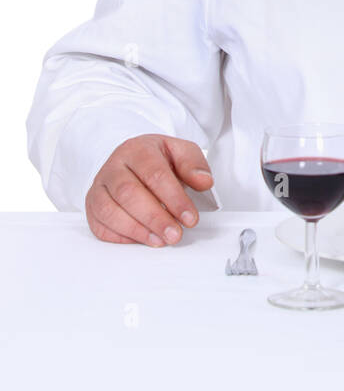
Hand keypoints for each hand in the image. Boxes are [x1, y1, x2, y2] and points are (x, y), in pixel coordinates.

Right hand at [85, 135, 214, 245]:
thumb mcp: (181, 152)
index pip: (154, 174)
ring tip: (160, 240)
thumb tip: (204, 181)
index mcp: (137, 149)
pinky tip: (141, 240)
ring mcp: (99, 187)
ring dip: (137, 230)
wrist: (133, 159)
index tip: (190, 218)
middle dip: (155, 218)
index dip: (173, 198)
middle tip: (175, 235)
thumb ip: (194, 165)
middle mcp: (114, 166)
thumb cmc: (158, 159)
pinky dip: (120, 237)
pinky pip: (99, 225)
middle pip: (128, 193)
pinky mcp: (92, 206)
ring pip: (110, 211)